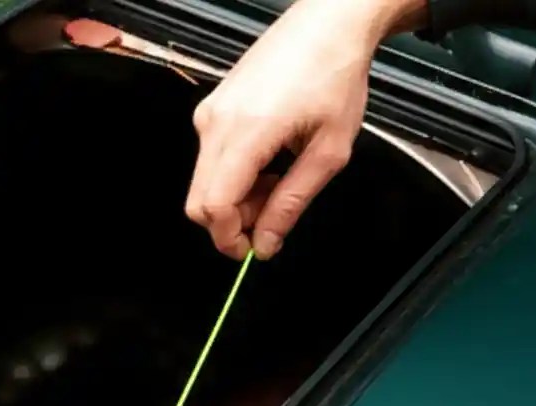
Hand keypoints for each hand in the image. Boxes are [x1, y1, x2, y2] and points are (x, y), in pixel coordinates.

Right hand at [184, 0, 425, 259]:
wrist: (328, 25)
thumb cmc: (335, 77)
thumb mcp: (328, 152)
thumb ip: (292, 202)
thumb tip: (267, 243)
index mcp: (246, 132)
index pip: (214, 206)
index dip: (230, 239)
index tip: (255, 250)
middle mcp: (217, 121)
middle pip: (200, 200)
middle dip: (233, 223)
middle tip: (273, 217)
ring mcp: (210, 111)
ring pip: (205, 181)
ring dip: (238, 198)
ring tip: (280, 181)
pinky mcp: (214, 106)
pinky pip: (211, 157)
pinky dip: (236, 175)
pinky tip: (270, 162)